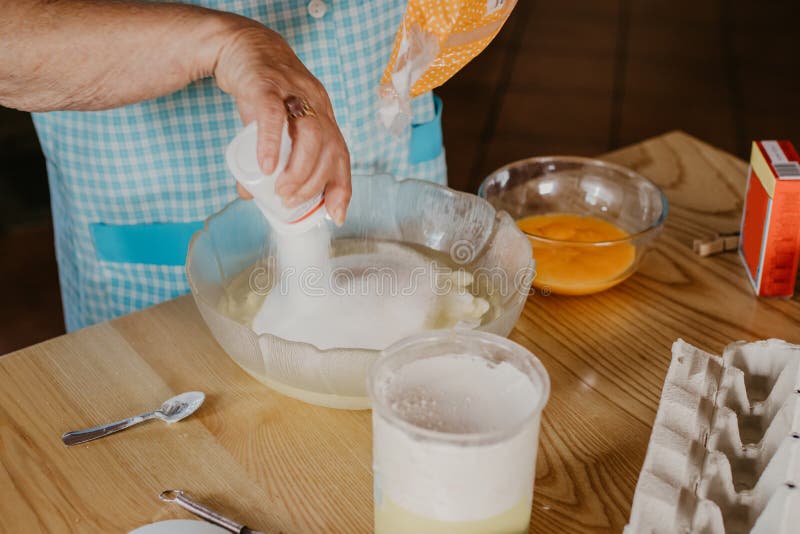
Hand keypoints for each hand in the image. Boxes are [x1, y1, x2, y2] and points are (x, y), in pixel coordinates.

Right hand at [214, 20, 350, 224]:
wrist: (242, 46)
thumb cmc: (263, 91)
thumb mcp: (271, 126)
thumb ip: (265, 160)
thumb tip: (252, 197)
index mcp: (323, 116)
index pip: (341, 155)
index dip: (342, 187)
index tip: (337, 215)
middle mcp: (316, 104)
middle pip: (329, 148)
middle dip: (314, 183)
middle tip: (292, 202)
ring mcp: (294, 92)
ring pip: (310, 134)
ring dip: (300, 169)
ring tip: (282, 192)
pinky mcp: (266, 84)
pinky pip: (273, 114)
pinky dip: (272, 144)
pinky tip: (267, 167)